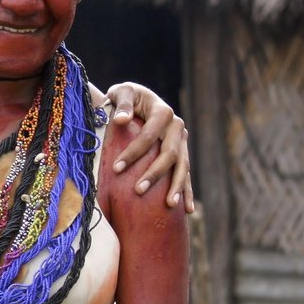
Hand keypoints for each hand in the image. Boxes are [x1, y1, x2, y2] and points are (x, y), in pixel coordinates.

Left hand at [106, 83, 194, 212]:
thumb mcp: (123, 93)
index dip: (133, 152)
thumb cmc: (126, 97)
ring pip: (182, 166)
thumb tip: (121, 120)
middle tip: (138, 191)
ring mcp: (181, 141)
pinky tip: (188, 210)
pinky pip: (185, 173)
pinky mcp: (181, 152)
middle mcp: (177, 127)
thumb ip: (122, 104)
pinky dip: (187, 191)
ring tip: (169, 205)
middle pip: (169, 154)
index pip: (148, 136)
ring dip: (176, 186)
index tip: (116, 168)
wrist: (139, 98)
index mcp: (163, 112)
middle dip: (154, 173)